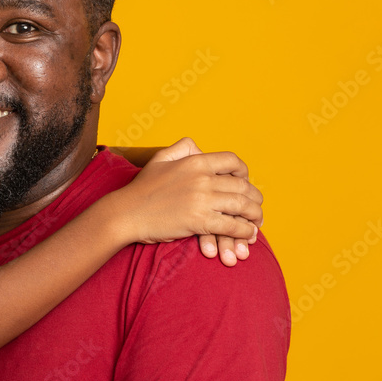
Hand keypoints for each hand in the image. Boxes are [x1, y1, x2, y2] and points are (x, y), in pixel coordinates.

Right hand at [108, 138, 262, 252]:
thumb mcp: (159, 159)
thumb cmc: (141, 189)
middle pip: (242, 186)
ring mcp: (202, 199)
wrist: (126, 213)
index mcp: (194, 161)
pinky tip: (247, 235)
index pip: (232, 161)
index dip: (244, 172)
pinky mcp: (200, 221)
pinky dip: (245, 231)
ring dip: (254, 216)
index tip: (245, 182)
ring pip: (243, 206)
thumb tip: (198, 146)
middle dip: (254, 198)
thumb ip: (180, 148)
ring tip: (255, 223)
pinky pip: (233, 225)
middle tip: (255, 208)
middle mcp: (202, 178)